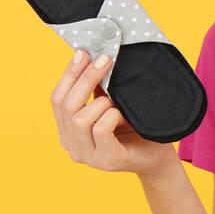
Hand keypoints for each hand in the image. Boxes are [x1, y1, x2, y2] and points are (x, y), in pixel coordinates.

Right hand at [49, 50, 177, 177]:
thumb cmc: (134, 129)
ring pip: (80, 119)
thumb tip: (94, 56)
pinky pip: (101, 129)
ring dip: (101, 103)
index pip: (57, 100)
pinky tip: (122, 116)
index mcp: (68, 131)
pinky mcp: (106, 160)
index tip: (83, 53)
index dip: (69, 74)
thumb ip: (98, 89)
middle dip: (85, 78)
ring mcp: (88, 156)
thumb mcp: (112, 105)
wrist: (157, 156)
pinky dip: (112, 116)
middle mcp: (72, 145)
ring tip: (117, 103)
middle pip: (66, 106)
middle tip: (105, 60)